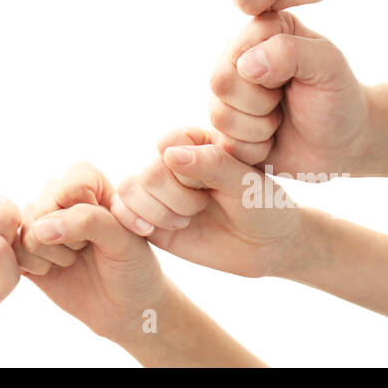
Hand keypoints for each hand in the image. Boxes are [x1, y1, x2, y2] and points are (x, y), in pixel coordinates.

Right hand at [16, 163, 171, 343]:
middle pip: (41, 208)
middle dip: (65, 238)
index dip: (81, 214)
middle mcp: (60, 198)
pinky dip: (35, 266)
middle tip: (87, 249)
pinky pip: (13, 251)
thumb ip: (87, 221)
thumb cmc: (133, 267)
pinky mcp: (26, 251)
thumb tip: (40, 228)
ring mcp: (41, 224)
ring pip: (26, 231)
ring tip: (74, 260)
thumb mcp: (124, 239)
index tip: (105, 231)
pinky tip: (54, 270)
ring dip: (53, 254)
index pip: (68, 186)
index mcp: (89, 183)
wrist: (126, 308)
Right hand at [113, 130, 305, 278]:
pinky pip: (120, 210)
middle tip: (203, 206)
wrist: (267, 245)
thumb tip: (169, 155)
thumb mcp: (245, 183)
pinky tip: (156, 230)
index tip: (216, 184)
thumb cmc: (262, 205)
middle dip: (178, 198)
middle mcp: (171, 162)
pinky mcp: (146, 215)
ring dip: (160, 213)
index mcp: (194, 142)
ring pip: (129, 189)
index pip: (168, 144)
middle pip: (150, 173)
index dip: (187, 170)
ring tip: (186, 221)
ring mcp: (157, 190)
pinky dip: (133, 220)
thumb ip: (212, 165)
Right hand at [206, 11, 368, 176]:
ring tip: (280, 120)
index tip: (295, 78)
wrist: (343, 145)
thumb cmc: (338, 98)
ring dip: (259, 128)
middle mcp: (237, 58)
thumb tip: (246, 65)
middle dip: (261, 103)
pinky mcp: (225, 128)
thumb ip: (290, 50)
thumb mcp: (328, 65)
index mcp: (261, 31)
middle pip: (220, 83)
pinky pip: (222, 143)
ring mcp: (228, 94)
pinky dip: (255, 149)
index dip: (266, 74)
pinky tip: (271, 140)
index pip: (235, 52)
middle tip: (284, 101)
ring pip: (218, 115)